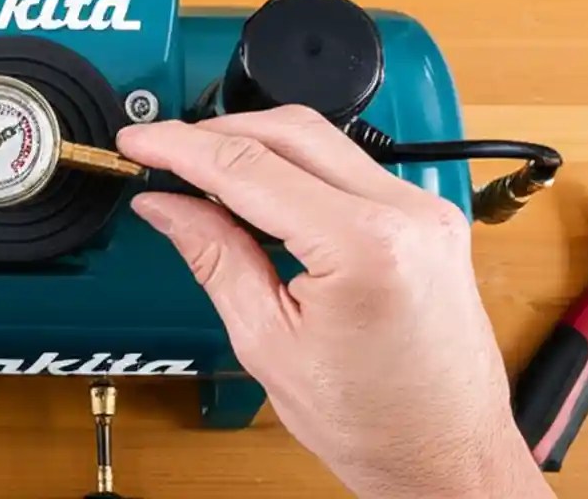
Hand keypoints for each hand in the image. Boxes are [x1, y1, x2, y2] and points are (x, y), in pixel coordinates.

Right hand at [116, 107, 551, 498]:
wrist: (447, 456)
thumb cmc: (374, 422)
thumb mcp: (267, 341)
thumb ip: (215, 256)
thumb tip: (166, 205)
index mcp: (365, 246)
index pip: (251, 167)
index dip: (181, 148)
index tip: (140, 141)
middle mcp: (405, 214)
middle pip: (290, 132)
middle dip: (216, 133)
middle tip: (162, 153)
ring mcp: (424, 211)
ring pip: (321, 140)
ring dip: (255, 145)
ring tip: (201, 175)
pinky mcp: (428, 218)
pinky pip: (349, 167)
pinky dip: (294, 168)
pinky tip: (257, 193)